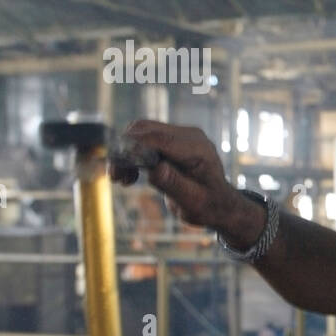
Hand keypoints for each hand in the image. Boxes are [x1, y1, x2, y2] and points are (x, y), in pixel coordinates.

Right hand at [114, 120, 255, 240]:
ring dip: (125, 153)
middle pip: (145, 129)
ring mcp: (181, 135)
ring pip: (140, 132)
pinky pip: (144, 139)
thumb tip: (156, 169)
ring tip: (121, 179)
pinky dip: (132, 155)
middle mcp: (190, 136)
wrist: (219, 204)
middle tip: (116, 177)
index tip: (117, 167)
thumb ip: (174, 184)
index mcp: (198, 149)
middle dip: (125, 150)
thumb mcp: (193, 202)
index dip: (134, 148)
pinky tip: (130, 177)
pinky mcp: (172, 140)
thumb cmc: (209, 205)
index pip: (159, 139)